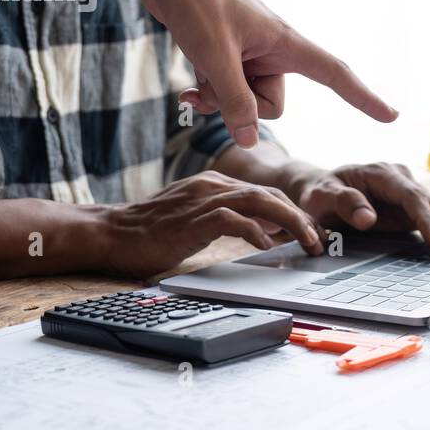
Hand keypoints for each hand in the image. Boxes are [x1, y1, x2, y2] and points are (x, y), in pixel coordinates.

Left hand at [38, 0, 396, 148]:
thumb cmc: (194, 2)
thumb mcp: (215, 57)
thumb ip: (234, 101)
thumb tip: (250, 141)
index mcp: (284, 43)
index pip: (335, 74)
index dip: (364, 97)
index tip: (391, 116)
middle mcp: (273, 50)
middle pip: (273, 104)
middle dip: (243, 105)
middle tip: (213, 79)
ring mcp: (250, 53)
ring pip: (246, 101)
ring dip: (219, 99)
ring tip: (195, 77)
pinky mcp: (229, 54)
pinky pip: (229, 91)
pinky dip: (209, 93)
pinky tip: (188, 88)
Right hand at [95, 171, 327, 277]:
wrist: (110, 233)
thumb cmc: (151, 231)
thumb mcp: (198, 219)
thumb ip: (229, 219)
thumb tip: (265, 232)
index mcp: (215, 183)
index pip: (265, 192)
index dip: (293, 211)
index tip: (312, 230)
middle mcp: (213, 185)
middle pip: (269, 193)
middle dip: (300, 216)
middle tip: (319, 239)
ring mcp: (202, 199)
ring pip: (259, 202)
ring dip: (289, 222)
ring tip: (307, 242)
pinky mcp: (192, 218)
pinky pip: (232, 219)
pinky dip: (254, 231)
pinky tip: (267, 246)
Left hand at [285, 163, 429, 256]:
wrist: (317, 189)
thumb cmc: (318, 194)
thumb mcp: (321, 197)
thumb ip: (344, 203)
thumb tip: (368, 218)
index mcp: (380, 173)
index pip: (410, 195)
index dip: (425, 217)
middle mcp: (398, 177)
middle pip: (427, 202)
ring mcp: (406, 189)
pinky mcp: (409, 203)